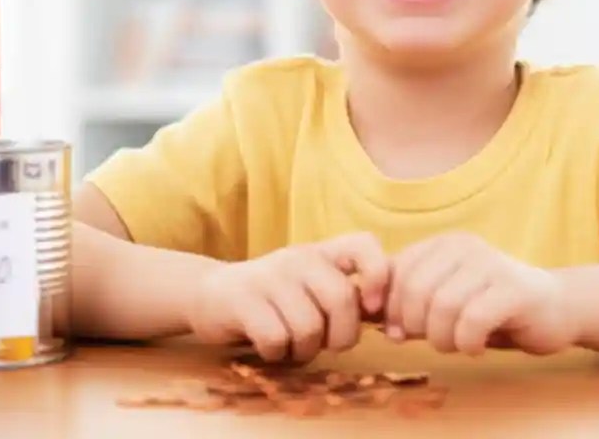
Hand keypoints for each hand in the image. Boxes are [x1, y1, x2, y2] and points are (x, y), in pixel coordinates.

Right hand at [186, 232, 388, 362]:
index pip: (365, 244)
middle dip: (340, 337)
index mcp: (322, 253)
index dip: (379, 276)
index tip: (372, 309)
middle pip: (340, 299)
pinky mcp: (242, 299)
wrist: (208, 295)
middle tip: (323, 344)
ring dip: (303, 350)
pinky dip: (275, 354)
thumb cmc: (273, 300)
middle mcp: (298, 257)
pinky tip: (267, 348)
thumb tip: (390, 318)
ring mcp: (269, 276)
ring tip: (290, 345)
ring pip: (308, 327)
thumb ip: (346, 296)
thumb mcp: (311, 287)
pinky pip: (276, 339)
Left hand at [385, 232, 571, 355]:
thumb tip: (369, 316)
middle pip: (416, 291)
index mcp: (444, 244)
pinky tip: (476, 347)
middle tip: (436, 341)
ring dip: (443, 339)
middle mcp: (465, 247)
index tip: (399, 333)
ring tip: (458, 344)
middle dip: (418, 327)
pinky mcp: (514, 290)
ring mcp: (491, 264)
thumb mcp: (445, 299)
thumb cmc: (491, 308)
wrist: (554, 308)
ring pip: (443, 308)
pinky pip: (473, 321)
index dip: (392, 309)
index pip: (397, 273)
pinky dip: (467, 343)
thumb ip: (409, 302)